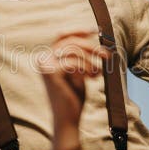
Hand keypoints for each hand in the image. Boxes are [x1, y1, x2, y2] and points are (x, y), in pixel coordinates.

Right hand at [36, 30, 108, 149]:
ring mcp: (45, 65)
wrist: (68, 119)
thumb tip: (89, 36)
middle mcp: (42, 59)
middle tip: (106, 55)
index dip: (79, 31)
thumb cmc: (73, 97)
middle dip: (90, 47)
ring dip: (91, 61)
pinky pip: (74, 62)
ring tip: (98, 73)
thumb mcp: (78, 72)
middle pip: (70, 41)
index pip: (62, 36)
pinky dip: (87, 69)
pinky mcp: (51, 72)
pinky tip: (92, 79)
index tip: (96, 31)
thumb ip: (79, 55)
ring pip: (74, 51)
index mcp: (47, 58)